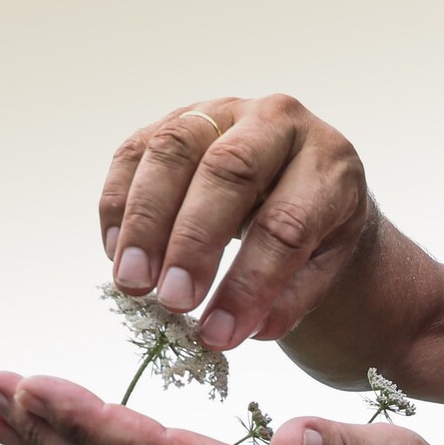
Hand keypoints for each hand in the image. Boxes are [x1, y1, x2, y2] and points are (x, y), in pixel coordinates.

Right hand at [99, 94, 372, 350]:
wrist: (305, 176)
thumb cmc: (316, 225)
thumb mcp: (324, 264)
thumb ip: (290, 297)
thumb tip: (241, 330)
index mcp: (328, 161)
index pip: (287, 224)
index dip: (250, 283)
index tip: (220, 333)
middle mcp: (277, 121)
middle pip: (228, 171)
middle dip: (193, 242)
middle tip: (172, 302)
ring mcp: (222, 111)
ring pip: (171, 150)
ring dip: (144, 221)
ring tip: (133, 283)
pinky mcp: (176, 118)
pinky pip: (135, 152)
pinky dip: (119, 203)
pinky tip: (115, 253)